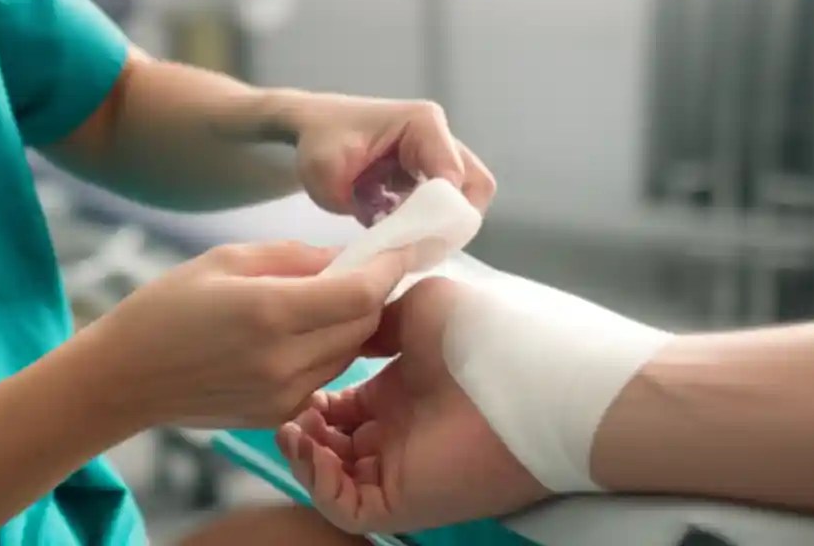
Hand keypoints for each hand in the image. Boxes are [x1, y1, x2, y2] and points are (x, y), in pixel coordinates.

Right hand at [89, 241, 415, 428]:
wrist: (125, 378)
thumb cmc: (165, 308)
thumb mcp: (225, 260)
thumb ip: (293, 257)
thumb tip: (344, 257)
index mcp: (270, 313)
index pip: (360, 292)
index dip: (388, 268)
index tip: (400, 248)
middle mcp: (284, 361)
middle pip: (363, 323)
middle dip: (371, 292)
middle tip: (359, 267)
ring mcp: (283, 395)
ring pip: (349, 352)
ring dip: (350, 322)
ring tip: (321, 298)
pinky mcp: (278, 415)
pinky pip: (325, 376)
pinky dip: (326, 350)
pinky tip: (297, 333)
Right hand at [276, 278, 547, 533]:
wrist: (524, 374)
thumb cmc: (480, 333)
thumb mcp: (418, 308)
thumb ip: (375, 320)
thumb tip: (346, 330)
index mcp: (402, 393)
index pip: (344, 407)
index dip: (314, 395)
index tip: (296, 374)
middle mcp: (397, 434)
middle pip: (331, 444)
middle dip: (302, 426)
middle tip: (289, 404)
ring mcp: (399, 469)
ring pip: (332, 478)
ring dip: (302, 455)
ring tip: (292, 426)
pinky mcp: (402, 499)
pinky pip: (346, 505)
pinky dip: (317, 483)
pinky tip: (309, 447)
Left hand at [288, 96, 494, 222]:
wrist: (304, 130)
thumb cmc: (315, 145)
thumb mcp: (332, 176)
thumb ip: (372, 210)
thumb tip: (406, 239)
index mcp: (423, 124)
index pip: (455, 177)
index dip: (440, 213)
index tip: (412, 237)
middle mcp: (438, 136)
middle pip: (474, 186)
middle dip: (449, 221)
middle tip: (416, 243)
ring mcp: (435, 154)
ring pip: (461, 198)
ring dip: (434, 222)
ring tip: (400, 237)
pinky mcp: (427, 172)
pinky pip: (443, 204)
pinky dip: (423, 221)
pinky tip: (392, 228)